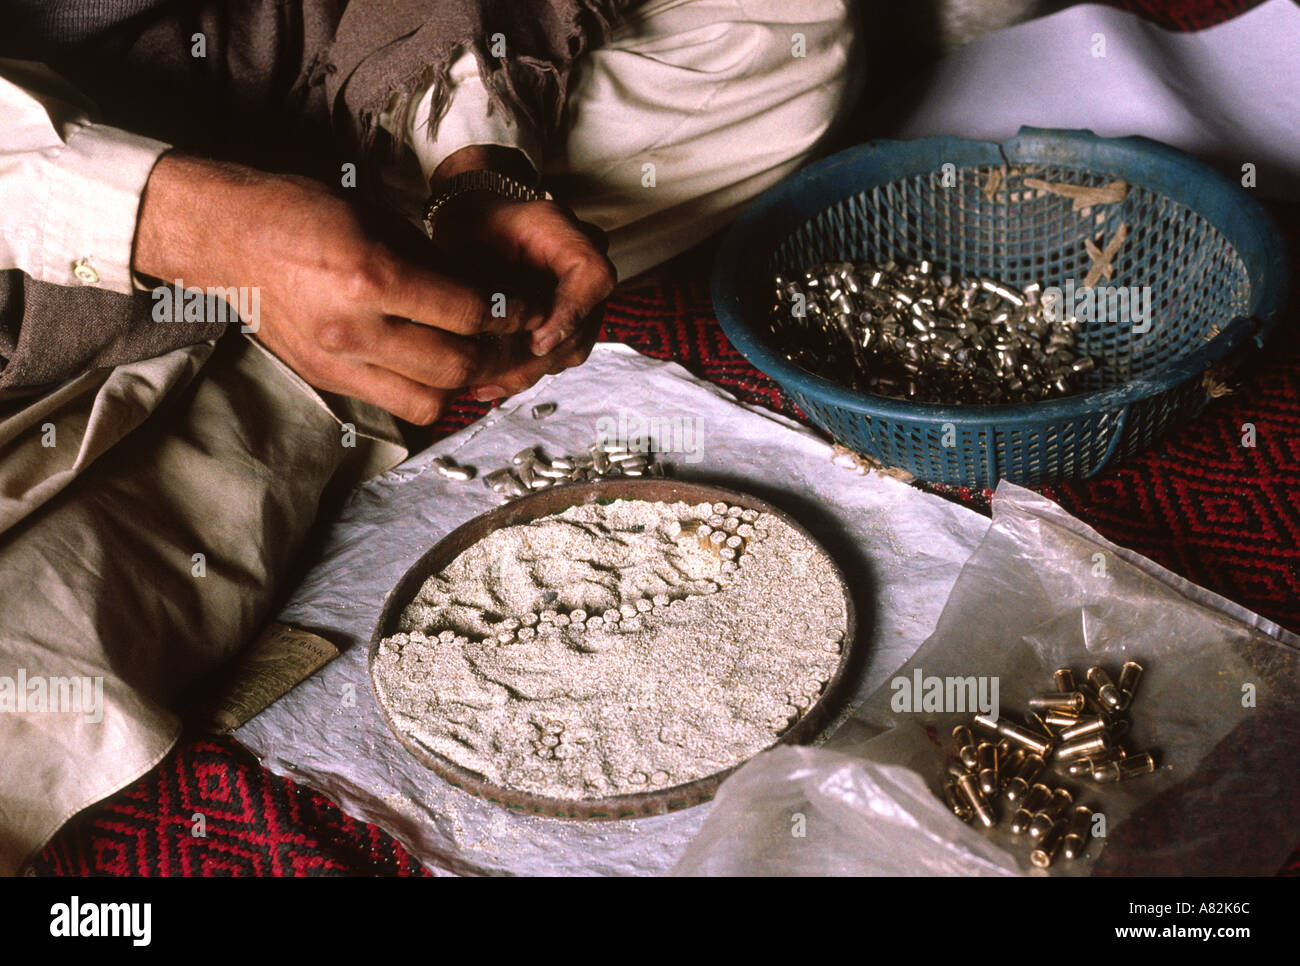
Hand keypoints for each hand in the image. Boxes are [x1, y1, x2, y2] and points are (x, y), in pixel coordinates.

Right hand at [133, 153, 529, 423]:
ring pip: (432, 400)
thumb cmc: (298, 213)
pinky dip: (428, 394)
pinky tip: (438, 370)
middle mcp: (354, 329)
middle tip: (513, 339)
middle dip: (497, 355)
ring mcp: (337, 362)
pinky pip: (397, 406)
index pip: (467, 312)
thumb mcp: (376, 219)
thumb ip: (433, 263)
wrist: (223, 237)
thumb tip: (488, 292)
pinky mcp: (326, 380)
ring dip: (466, 384)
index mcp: (370, 276)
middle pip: (457, 366)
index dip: (508, 313)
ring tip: (480, 359)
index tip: (523, 307)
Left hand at [428, 146, 616, 400]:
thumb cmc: (472, 225)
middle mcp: (585, 261)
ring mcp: (585, 293)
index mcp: (563, 231)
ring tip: (487, 385)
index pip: (593, 276)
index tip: (536, 342)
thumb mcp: (470, 241)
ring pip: (573, 346)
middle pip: (584, 323)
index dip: (571, 314)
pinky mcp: (575, 318)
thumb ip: (489, 282)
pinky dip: (530, 370)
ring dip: (531, 371)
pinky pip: (562, 353)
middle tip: (494, 377)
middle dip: (539, 358)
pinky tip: (495, 382)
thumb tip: (503, 337)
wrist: (478, 223)